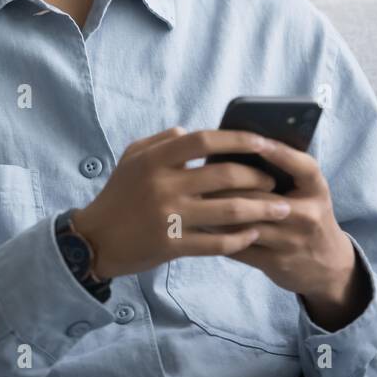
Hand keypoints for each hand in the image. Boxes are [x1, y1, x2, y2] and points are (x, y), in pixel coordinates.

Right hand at [72, 127, 291, 279]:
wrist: (95, 240)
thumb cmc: (118, 195)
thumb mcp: (132, 158)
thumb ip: (163, 141)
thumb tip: (193, 131)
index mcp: (155, 159)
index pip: (203, 140)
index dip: (237, 139)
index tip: (262, 142)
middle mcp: (163, 185)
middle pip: (224, 175)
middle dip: (258, 178)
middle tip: (275, 181)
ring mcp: (169, 217)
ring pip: (228, 211)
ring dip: (260, 210)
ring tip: (280, 209)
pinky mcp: (172, 245)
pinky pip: (216, 243)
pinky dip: (239, 239)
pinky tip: (254, 235)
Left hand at [207, 139, 370, 326]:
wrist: (329, 266)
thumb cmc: (309, 215)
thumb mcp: (310, 191)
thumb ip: (287, 168)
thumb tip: (242, 142)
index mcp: (317, 189)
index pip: (300, 165)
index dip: (276, 151)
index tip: (249, 138)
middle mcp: (307, 215)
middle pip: (259, 196)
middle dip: (226, 185)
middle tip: (199, 173)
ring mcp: (291, 241)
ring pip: (245, 222)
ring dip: (216, 211)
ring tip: (195, 198)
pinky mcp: (276, 263)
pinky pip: (239, 247)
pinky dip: (218, 235)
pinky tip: (202, 224)